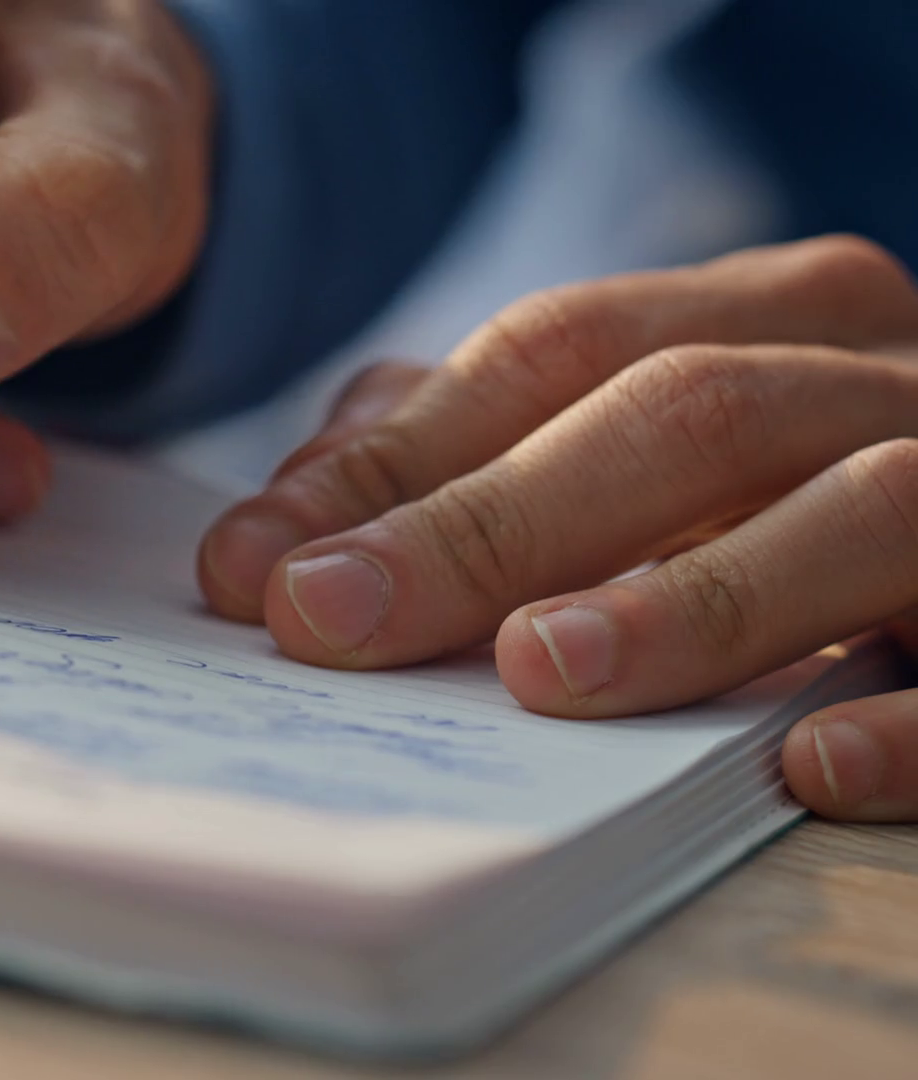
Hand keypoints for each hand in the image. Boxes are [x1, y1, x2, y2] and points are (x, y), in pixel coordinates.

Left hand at [196, 236, 917, 820]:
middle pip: (677, 414)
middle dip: (490, 520)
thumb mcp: (649, 437)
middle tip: (335, 618)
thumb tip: (295, 521)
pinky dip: (915, 714)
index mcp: (764, 318)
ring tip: (549, 671)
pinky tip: (808, 763)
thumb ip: (488, 453)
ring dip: (695, 596)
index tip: (257, 563)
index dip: (396, 455)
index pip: (553, 351)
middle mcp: (876, 376)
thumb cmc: (791, 490)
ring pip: (856, 508)